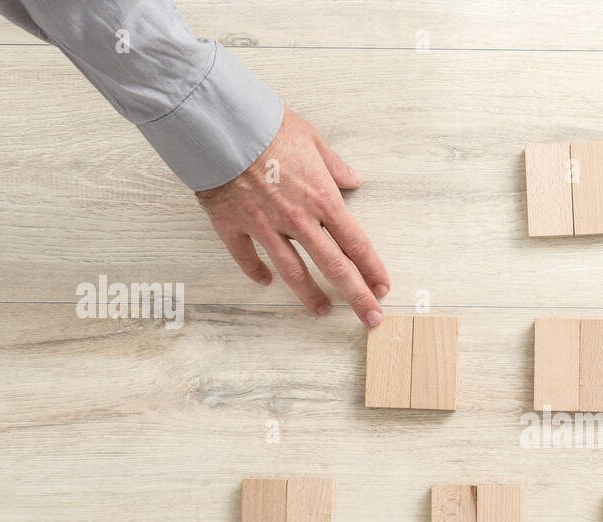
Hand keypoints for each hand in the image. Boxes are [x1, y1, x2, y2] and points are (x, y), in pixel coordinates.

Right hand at [197, 108, 389, 325]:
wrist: (220, 122)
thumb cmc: (267, 125)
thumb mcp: (312, 138)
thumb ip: (335, 166)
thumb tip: (354, 179)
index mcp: (322, 199)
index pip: (356, 244)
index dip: (372, 270)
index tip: (383, 288)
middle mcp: (298, 220)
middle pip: (335, 268)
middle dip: (357, 296)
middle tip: (371, 318)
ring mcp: (265, 226)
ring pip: (293, 272)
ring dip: (311, 295)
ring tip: (323, 310)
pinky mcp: (232, 225)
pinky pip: (246, 257)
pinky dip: (255, 272)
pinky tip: (265, 282)